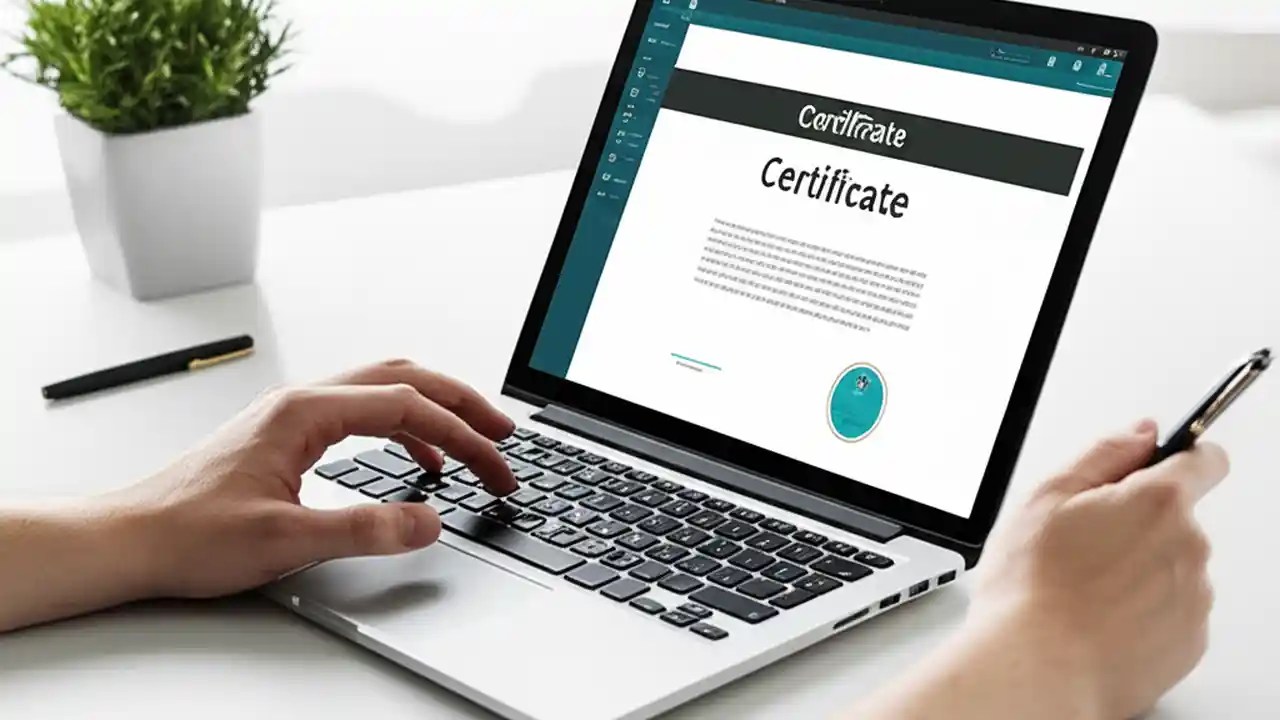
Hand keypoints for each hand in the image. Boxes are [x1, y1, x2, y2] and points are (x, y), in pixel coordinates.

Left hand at [103, 359, 516, 598]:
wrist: (130, 538)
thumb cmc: (188, 534)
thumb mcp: (285, 540)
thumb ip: (363, 529)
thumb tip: (428, 521)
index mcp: (305, 411)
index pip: (409, 406)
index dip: (464, 436)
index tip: (497, 465)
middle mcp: (302, 401)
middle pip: (404, 379)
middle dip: (462, 405)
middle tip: (504, 435)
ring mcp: (295, 414)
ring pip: (384, 391)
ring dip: (436, 412)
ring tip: (474, 443)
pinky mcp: (289, 435)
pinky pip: (363, 414)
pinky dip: (404, 428)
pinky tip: (418, 459)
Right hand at [850, 421, 1228, 719]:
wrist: (1035, 669)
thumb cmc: (1032, 589)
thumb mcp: (1046, 497)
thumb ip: (1103, 454)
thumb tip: (1140, 433)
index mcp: (1157, 502)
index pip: (1204, 460)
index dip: (1179, 458)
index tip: (1156, 468)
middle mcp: (1189, 547)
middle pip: (1178, 518)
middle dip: (1139, 524)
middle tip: (1084, 544)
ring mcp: (1194, 598)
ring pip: (1174, 567)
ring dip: (1141, 570)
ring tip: (1085, 590)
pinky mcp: (1189, 641)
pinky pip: (1173, 612)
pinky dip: (1144, 612)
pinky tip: (1100, 618)